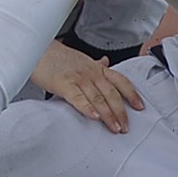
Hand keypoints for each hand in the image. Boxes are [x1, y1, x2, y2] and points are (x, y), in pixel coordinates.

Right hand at [29, 40, 144, 132]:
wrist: (38, 48)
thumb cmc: (57, 57)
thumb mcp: (81, 59)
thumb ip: (95, 64)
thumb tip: (106, 62)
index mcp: (96, 68)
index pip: (120, 81)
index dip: (132, 94)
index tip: (140, 107)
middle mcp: (91, 72)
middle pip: (112, 93)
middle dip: (121, 111)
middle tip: (125, 126)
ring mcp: (78, 78)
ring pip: (98, 98)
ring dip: (108, 115)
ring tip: (114, 128)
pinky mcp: (64, 84)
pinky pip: (78, 97)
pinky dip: (87, 108)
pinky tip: (94, 117)